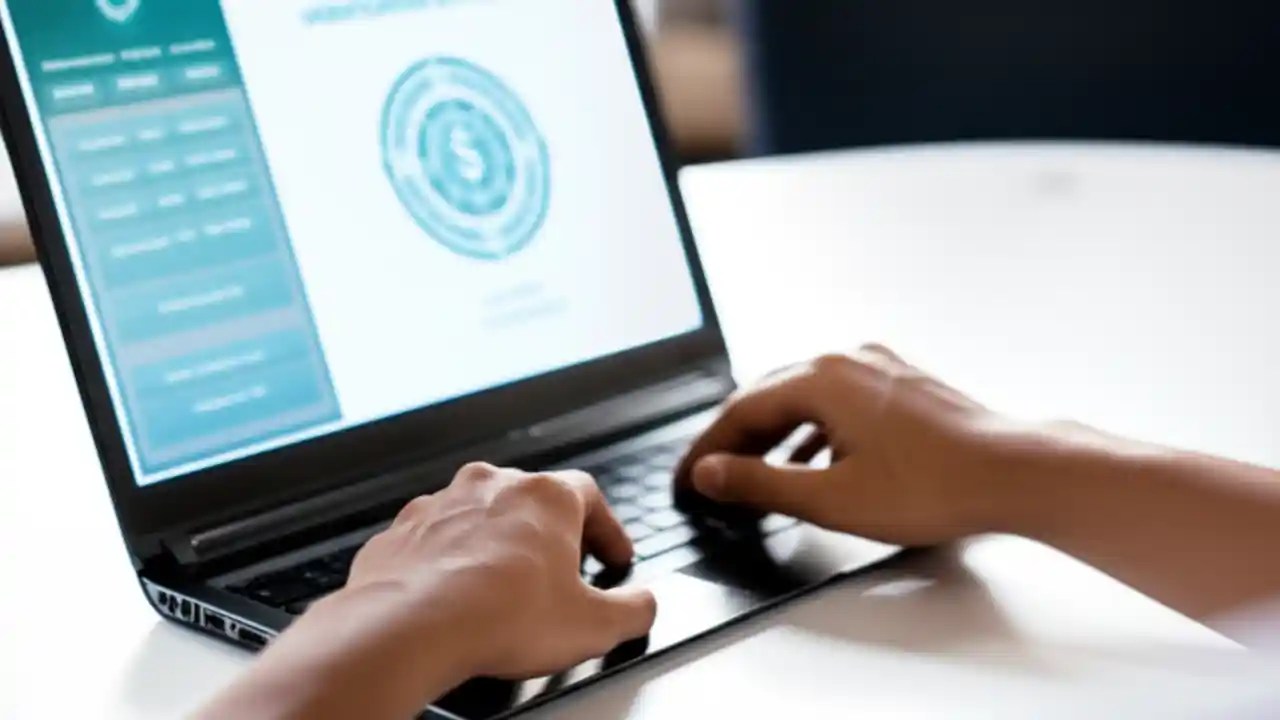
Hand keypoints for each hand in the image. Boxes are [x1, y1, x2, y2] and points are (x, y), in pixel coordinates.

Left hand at [200, 464, 656, 719]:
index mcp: (546, 496)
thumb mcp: (594, 625)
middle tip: (560, 577)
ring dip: (497, 546)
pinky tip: (456, 597)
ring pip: (481, 517)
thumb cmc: (498, 616)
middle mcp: (492, 486)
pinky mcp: (402, 531)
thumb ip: (632, 610)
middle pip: (535, 502)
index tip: (612, 557)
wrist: (409, 627)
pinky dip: (450, 562)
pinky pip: (436, 540)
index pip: (591, 497)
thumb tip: (643, 604)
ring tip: (504, 591)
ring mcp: (441, 504)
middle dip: (550, 538)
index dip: (608, 530)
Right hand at [676, 344, 1028, 545]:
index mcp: (822, 378)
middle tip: (709, 475)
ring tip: (750, 471)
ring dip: (771, 435)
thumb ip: (761, 483)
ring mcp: (878, 369)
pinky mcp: (902, 386)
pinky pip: (837, 402)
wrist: (1015, 474)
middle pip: (769, 396)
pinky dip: (810, 431)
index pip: (741, 410)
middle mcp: (847, 362)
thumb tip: (711, 473)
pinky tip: (810, 461)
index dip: (707, 449)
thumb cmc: (935, 486)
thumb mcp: (832, 498)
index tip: (687, 478)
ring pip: (803, 397)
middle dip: (734, 438)